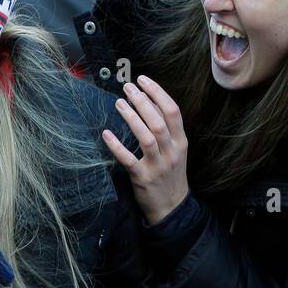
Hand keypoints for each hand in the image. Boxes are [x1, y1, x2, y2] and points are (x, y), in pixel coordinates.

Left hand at [101, 74, 189, 224]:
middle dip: (142, 102)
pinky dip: (117, 146)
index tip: (143, 80)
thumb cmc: (170, 173)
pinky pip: (129, 160)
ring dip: (132, 118)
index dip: (158, 93)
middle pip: (159, 122)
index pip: (173, 111)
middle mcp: (172, 152)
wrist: (172, 207)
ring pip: (147, 138)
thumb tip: (150, 101)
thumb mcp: (175, 150)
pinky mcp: (143, 178)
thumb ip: (166, 127)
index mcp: (181, 142)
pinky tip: (106, 134)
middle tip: (127, 87)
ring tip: (119, 103)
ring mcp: (158, 166)